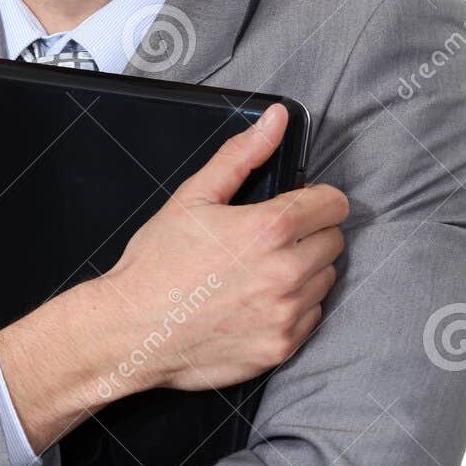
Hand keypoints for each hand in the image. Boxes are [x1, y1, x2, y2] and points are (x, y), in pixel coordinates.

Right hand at [102, 102, 348, 391]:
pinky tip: (258, 302)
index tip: (295, 206)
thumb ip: (241, 155)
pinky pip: (312, 317)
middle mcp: (286, 273)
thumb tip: (277, 118)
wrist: (131, 332)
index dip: (315, 199)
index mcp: (269, 229)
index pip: (334, 204)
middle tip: (268, 241)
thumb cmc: (156, 264)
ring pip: (325, 279)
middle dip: (309, 234)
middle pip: (334, 241)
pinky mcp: (281, 347)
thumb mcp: (193, 197)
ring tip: (260, 272)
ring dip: (305, 271)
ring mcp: (286, 314)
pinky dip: (294, 307)